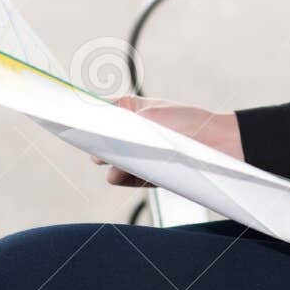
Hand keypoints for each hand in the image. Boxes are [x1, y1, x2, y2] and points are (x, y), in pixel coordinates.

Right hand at [90, 94, 244, 187]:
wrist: (219, 146)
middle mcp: (126, 133)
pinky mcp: (142, 176)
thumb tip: (98, 152)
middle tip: (101, 148)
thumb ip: (122, 129)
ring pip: (109, 165)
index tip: (70, 124)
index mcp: (126, 109)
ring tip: (129, 160)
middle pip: (98, 142)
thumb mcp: (152, 117)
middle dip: (98, 145)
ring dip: (114, 164)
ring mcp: (133, 155)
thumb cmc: (189, 122)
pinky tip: (135, 172)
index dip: (82, 120)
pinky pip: (123, 180)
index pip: (95, 114)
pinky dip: (125, 178)